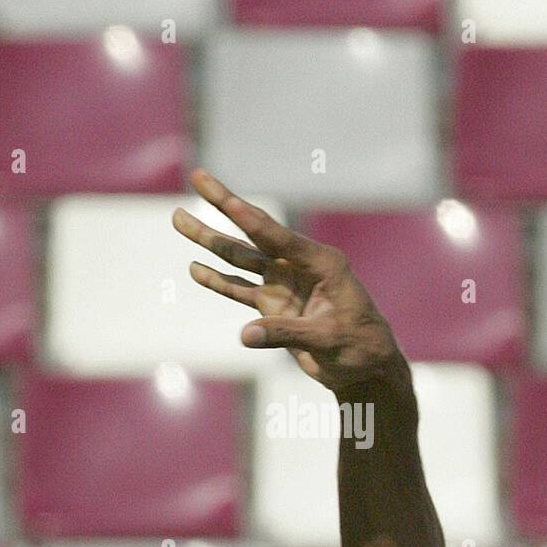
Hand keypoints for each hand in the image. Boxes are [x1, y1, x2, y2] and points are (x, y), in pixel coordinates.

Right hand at [173, 169, 403, 394]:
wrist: (367, 369)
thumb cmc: (361, 347)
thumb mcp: (330, 339)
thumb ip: (287, 334)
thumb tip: (245, 335)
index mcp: (323, 263)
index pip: (278, 236)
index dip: (249, 218)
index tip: (226, 199)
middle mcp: (300, 266)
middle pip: (254, 233)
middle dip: (224, 205)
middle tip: (197, 176)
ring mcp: (284, 285)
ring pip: (240, 259)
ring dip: (210, 241)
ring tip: (179, 219)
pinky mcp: (274, 307)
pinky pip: (240, 290)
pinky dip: (218, 282)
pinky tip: (196, 268)